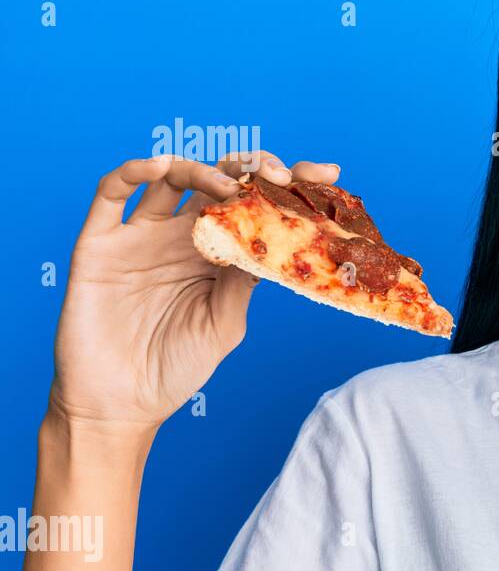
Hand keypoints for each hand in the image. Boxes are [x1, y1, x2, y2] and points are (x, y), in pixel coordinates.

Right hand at [47, 151, 341, 428]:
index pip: (255, 205)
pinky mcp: (99, 242)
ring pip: (170, 177)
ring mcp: (140, 236)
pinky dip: (134, 170)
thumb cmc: (176, 368)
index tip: (327, 173)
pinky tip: (160, 167)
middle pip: (218, 181)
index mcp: (218, 254)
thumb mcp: (223, 325)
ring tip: (228, 185)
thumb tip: (266, 242)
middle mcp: (181, 237)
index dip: (289, 184)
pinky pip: (111, 192)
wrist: (120, 404)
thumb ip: (242, 283)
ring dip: (202, 169)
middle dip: (250, 168)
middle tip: (277, 174)